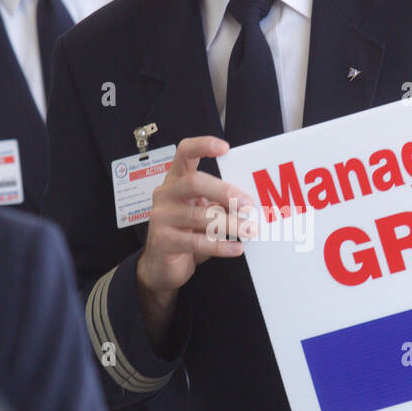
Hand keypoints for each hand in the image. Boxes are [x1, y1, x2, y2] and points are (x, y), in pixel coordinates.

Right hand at [136, 135, 254, 302]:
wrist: (161, 264)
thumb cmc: (186, 232)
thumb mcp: (203, 211)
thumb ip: (219, 202)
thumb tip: (250, 201)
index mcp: (177, 180)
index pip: (184, 153)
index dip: (202, 146)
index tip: (225, 148)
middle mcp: (166, 194)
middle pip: (194, 182)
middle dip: (224, 191)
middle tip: (248, 204)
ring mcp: (161, 217)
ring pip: (198, 216)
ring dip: (229, 223)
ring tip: (249, 230)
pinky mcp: (162, 240)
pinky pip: (196, 242)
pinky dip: (220, 246)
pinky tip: (236, 248)